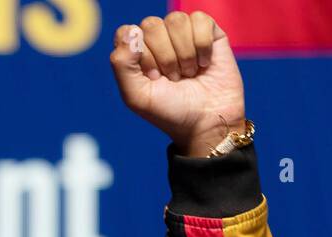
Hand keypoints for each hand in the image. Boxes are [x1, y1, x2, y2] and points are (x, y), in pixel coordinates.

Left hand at [110, 11, 245, 156]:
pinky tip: (204, 63)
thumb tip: (132, 30)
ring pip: (176, 20)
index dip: (140, 55)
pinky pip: (200, 19)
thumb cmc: (169, 111)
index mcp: (136, 53)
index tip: (152, 77)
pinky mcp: (209, 32)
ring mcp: (183, 34)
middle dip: (163, 57)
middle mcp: (157, 40)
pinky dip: (202, 45)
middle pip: (151, 25)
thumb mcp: (136, 95)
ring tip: (188, 73)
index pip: (127, 32)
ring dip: (184, 53)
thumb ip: (122, 64)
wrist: (205, 121)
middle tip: (173, 79)